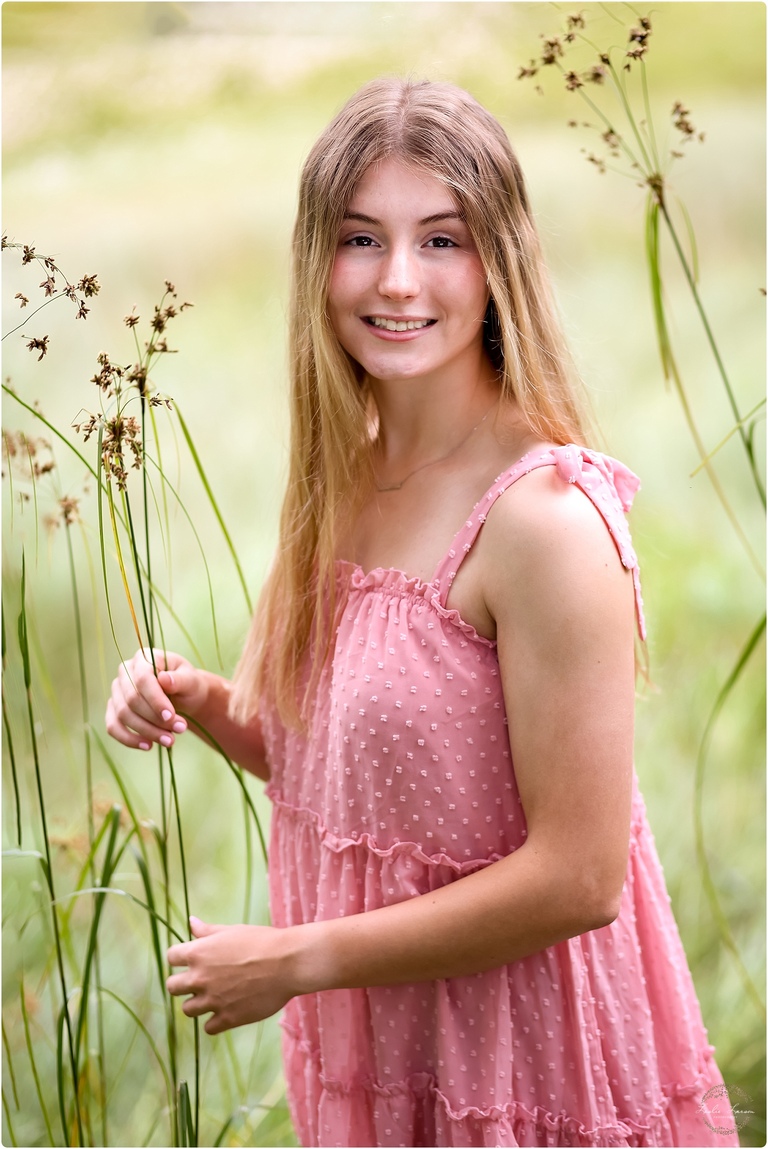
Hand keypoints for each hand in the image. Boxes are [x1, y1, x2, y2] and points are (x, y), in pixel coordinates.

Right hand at [105, 648, 207, 751]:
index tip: (171, 717)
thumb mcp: (191, 680)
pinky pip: (113, 727)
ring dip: (147, 731)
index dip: (155, 700)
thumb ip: (180, 680)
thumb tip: (165, 680)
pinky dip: (129, 739)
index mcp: (143, 658)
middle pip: (131, 699)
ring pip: (123, 715)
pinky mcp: (113, 710)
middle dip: (155, 719)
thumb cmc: (188, 685)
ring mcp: (117, 691)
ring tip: (170, 741)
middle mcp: (125, 672)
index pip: (142, 679)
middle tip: (179, 730)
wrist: (184, 697)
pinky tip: (148, 746)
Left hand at [166, 917, 302, 1033]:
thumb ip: (207, 931)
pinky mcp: (227, 1019)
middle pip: (172, 987)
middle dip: (183, 983)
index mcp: (198, 953)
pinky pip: (208, 1027)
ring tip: (216, 996)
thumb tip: (191, 922)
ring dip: (198, 1003)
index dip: (180, 958)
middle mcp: (200, 978)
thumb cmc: (261, 941)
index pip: (171, 957)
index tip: (192, 959)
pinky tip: (227, 1010)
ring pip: (187, 1010)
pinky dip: (215, 1021)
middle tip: (201, 981)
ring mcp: (212, 1001)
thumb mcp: (231, 931)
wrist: (287, 963)